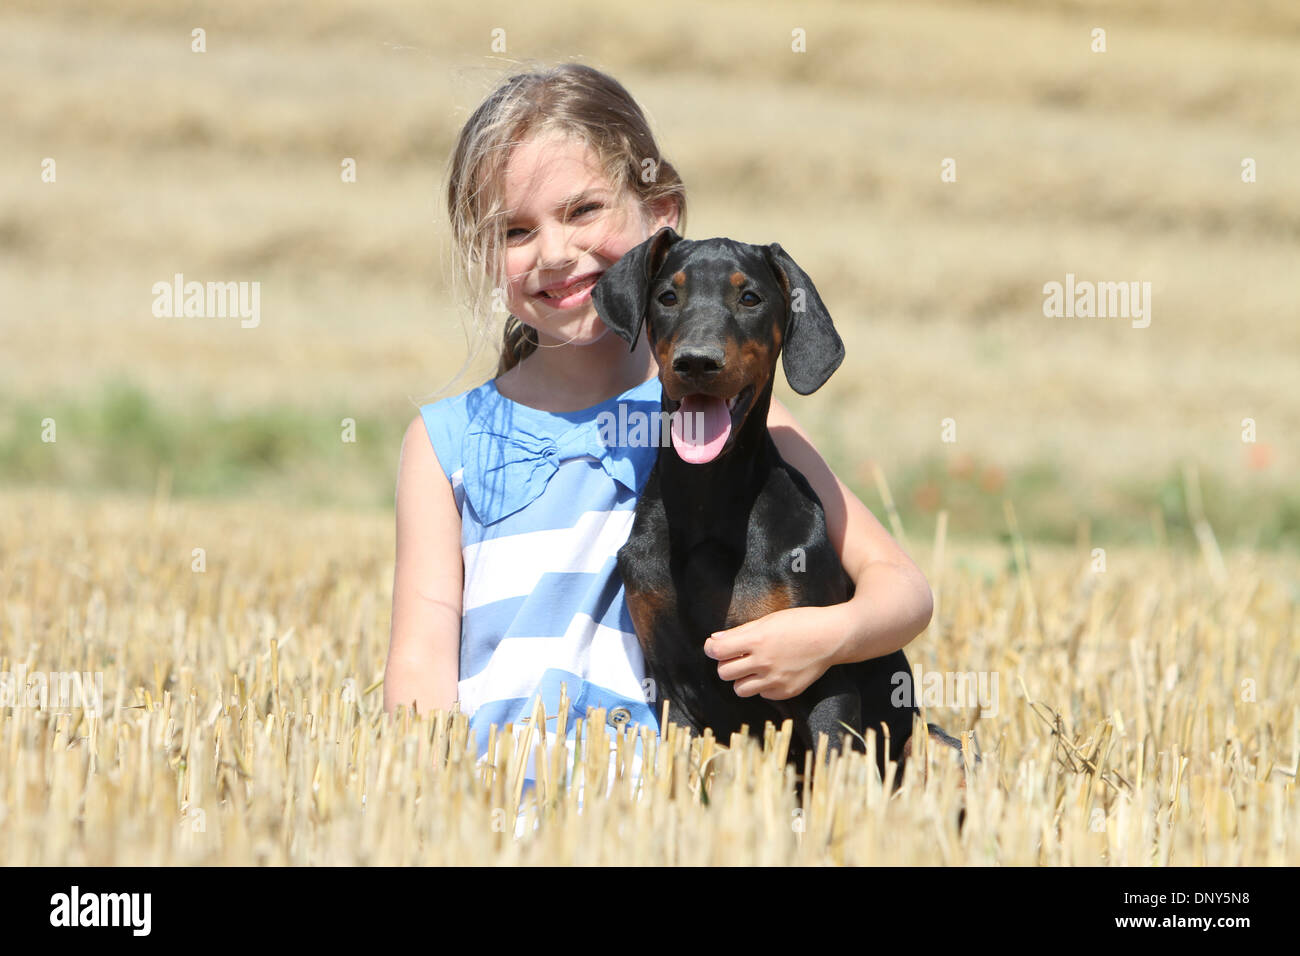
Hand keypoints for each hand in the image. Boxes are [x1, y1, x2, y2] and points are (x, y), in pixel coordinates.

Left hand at [703, 605, 844, 700]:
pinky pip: (762, 694)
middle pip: (724, 673)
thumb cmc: (801, 622)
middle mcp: (764, 663)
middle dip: (726, 664)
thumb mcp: (769, 620)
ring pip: (739, 689)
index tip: (715, 646)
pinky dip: (762, 685)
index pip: (718, 652)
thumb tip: (714, 640)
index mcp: (758, 641)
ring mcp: (775, 680)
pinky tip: (774, 672)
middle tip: (737, 656)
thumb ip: (740, 632)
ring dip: (741, 678)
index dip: (712, 648)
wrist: (833, 637)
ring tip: (753, 667)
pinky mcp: (786, 692)